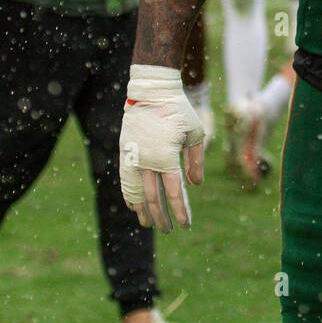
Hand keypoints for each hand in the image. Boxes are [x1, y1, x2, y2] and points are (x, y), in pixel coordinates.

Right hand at [119, 65, 204, 232]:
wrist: (150, 92)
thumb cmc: (178, 111)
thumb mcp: (195, 133)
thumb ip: (195, 160)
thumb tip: (195, 184)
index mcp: (167, 157)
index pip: (174, 193)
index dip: (180, 211)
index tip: (185, 225)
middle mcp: (148, 161)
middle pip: (154, 198)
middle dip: (162, 217)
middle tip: (168, 230)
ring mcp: (133, 157)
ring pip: (137, 192)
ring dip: (143, 210)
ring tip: (148, 224)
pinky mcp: (125, 152)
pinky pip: (125, 179)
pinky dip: (129, 195)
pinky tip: (133, 206)